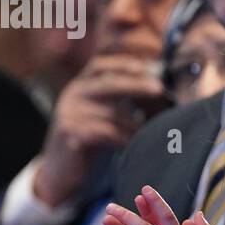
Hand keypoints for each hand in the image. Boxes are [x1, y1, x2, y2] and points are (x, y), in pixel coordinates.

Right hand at [33, 55, 167, 205]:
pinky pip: (103, 132)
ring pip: (110, 113)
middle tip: (159, 88)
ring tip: (154, 131)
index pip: (102, 60)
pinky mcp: (69, 133)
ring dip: (135, 123)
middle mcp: (75, 92)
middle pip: (108, 81)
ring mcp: (69, 111)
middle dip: (136, 84)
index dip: (124, 54)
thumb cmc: (95, 139)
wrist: (63, 171)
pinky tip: (136, 145)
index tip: (150, 55)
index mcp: (85, 82)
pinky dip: (124, 138)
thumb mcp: (108, 112)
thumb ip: (126, 97)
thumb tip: (161, 87)